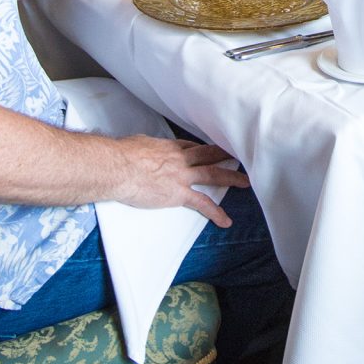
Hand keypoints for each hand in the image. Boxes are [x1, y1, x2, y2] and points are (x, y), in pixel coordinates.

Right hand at [114, 136, 247, 223]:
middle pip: (209, 154)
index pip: (192, 146)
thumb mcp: (138, 144)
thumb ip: (146, 148)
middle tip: (240, 156)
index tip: (210, 150)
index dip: (203, 149)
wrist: (117, 168)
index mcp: (169, 146)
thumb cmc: (121, 155)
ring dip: (231, 178)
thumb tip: (141, 150)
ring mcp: (181, 175)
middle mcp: (180, 158)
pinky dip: (215, 212)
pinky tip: (225, 220)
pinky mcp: (178, 193)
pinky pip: (202, 203)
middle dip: (225, 155)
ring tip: (245, 182)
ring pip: (212, 174)